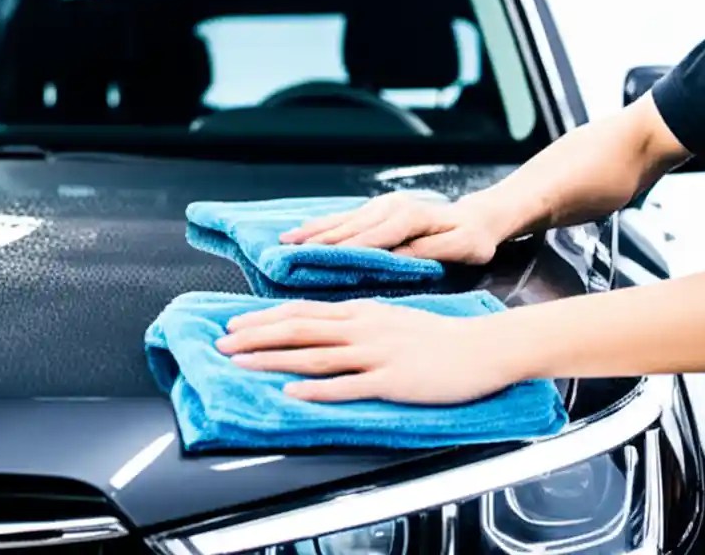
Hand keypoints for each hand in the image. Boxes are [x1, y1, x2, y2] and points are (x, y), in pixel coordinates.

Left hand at [214, 299, 523, 403]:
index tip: (235, 324)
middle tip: (221, 343)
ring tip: (240, 364)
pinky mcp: (392, 380)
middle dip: (256, 336)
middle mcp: (364, 327)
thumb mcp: (394, 319)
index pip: (304, 311)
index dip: (265, 318)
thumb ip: (360, 323)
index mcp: (363, 311)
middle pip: (300, 329)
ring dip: (274, 360)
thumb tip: (328, 329)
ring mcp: (377, 354)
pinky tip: (292, 394)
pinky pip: (348, 385)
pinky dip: (317, 389)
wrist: (483, 348)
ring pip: (315, 355)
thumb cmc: (441, 338)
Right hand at [278, 191, 506, 264]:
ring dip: (312, 233)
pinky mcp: (377, 210)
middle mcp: (390, 207)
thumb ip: (430, 251)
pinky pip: (344, 219)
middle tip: (288, 257)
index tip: (317, 264)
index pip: (370, 239)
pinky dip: (320, 226)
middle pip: (348, 229)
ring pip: (341, 222)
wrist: (478, 218)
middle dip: (318, 243)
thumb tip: (398, 256)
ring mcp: (382, 206)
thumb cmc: (472, 239)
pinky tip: (301, 232)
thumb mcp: (462, 248)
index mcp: (409, 217)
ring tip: (285, 243)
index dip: (343, 251)